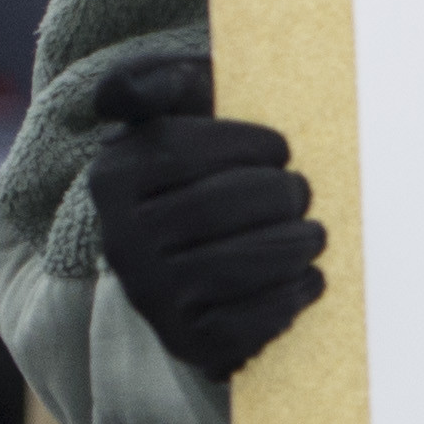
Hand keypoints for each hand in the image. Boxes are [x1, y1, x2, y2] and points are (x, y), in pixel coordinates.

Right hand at [85, 53, 324, 382]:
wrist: (213, 249)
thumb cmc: (211, 161)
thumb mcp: (187, 105)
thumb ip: (154, 80)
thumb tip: (110, 98)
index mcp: (113, 176)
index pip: (184, 149)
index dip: (250, 144)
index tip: (281, 148)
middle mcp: (120, 241)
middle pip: (216, 206)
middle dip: (280, 193)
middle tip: (304, 192)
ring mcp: (151, 297)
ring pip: (237, 266)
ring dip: (295, 244)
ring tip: (313, 233)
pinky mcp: (187, 343)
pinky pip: (247, 325)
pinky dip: (291, 297)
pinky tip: (308, 277)